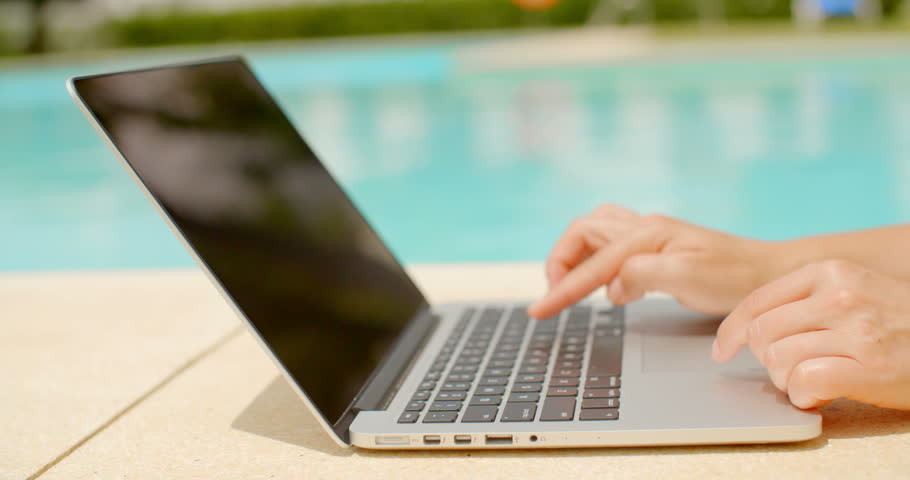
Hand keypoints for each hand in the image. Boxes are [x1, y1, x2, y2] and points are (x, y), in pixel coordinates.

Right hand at [528, 204, 775, 317]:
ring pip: (593, 233)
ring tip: (572, 287)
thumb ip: (643, 274)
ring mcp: (649, 234)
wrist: (767, 273)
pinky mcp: (655, 247)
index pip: (591, 263)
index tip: (538, 311)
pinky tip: (608, 287)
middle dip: (560, 260)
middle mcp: (643, 227)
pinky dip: (595, 261)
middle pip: (581, 231)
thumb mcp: (689, 277)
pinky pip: (610, 245)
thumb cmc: (733, 277)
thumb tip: (612, 284)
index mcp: (646, 234)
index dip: (561, 289)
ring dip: (575, 256)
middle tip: (556, 294)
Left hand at [714, 259, 909, 409]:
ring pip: (779, 359)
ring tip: (809, 382)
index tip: (723, 349)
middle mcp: (841, 295)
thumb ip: (806, 301)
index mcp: (829, 273)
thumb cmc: (897, 324)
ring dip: (785, 380)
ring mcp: (857, 330)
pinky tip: (818, 395)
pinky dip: (803, 394)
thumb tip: (751, 328)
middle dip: (764, 359)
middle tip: (785, 370)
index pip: (757, 301)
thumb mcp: (853, 292)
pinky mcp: (869, 366)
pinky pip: (805, 382)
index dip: (732, 330)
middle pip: (762, 333)